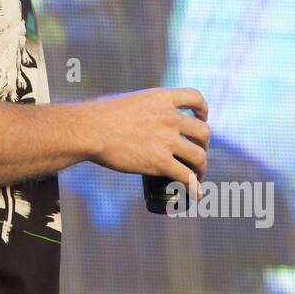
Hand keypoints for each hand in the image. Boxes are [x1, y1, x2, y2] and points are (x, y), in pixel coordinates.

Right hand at [90, 87, 209, 188]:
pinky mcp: (160, 162)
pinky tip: (196, 195)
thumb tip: (137, 118)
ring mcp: (166, 140)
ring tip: (197, 175)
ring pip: (199, 156)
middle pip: (203, 132)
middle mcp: (169, 117)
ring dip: (201, 168)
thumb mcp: (127, 101)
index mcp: (161, 99)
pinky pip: (187, 177)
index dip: (203, 110)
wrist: (90, 130)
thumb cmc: (99, 115)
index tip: (202, 118)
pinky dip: (195, 188)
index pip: (195, 98)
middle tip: (196, 153)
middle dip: (203, 144)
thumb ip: (140, 108)